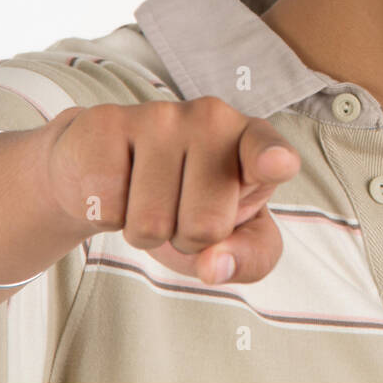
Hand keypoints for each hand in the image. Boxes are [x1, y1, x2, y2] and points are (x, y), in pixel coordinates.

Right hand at [41, 98, 300, 284]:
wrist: (108, 174)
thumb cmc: (187, 205)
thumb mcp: (235, 238)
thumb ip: (248, 258)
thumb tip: (213, 266)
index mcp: (252, 142)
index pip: (267, 151)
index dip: (273, 160)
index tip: (277, 164)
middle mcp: (212, 119)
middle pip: (205, 225)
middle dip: (187, 239)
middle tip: (178, 211)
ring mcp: (159, 115)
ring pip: (151, 224)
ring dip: (145, 232)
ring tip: (146, 200)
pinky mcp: (108, 123)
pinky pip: (105, 209)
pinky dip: (106, 218)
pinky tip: (113, 187)